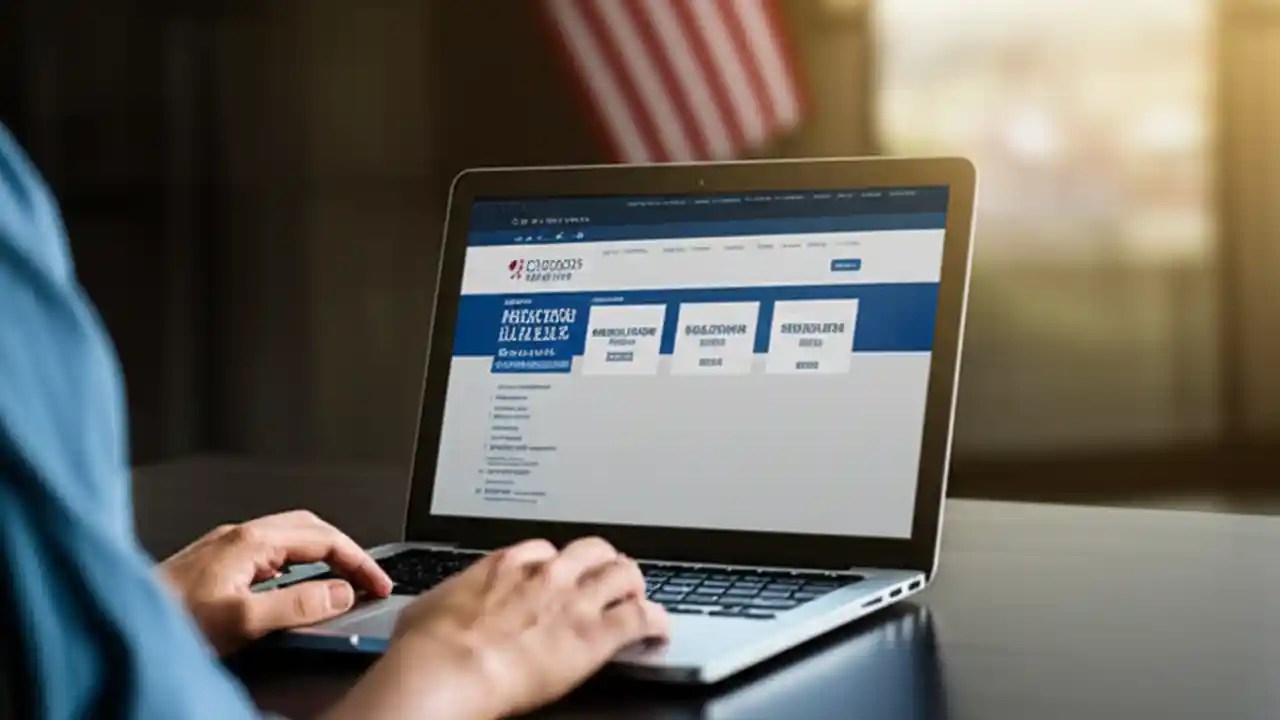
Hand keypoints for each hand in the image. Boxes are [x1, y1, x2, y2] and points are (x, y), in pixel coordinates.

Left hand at [158, 510, 392, 655]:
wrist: (119, 623)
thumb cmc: (167, 622)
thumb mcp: (241, 620)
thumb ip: (297, 606)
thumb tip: (340, 593)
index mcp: (250, 541)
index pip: (324, 539)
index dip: (358, 562)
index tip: (379, 584)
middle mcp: (237, 536)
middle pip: (310, 528)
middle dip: (345, 551)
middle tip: (367, 579)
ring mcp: (224, 548)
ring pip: (290, 537)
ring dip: (322, 555)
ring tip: (341, 581)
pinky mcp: (215, 564)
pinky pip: (271, 552)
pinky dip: (298, 564)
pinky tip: (295, 585)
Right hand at [327, 537, 668, 719]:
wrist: (445, 673)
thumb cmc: (428, 649)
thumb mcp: (428, 608)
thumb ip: (449, 600)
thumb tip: (437, 609)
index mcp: (506, 565)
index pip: (545, 550)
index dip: (556, 564)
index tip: (557, 576)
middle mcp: (546, 575)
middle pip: (592, 551)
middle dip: (602, 564)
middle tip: (605, 580)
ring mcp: (574, 602)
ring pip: (625, 573)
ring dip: (633, 585)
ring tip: (637, 598)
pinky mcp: (596, 634)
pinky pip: (642, 617)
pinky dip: (656, 621)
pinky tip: (658, 630)